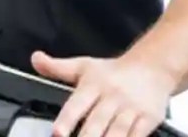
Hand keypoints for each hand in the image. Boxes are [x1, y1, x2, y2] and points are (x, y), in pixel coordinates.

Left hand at [31, 51, 173, 136]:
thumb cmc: (113, 72)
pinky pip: (138, 135)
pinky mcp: (148, 119)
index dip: (66, 120)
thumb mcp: (84, 66)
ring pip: (117, 132)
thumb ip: (57, 68)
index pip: (77, 104)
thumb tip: (35, 59)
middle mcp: (112, 96)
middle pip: (97, 122)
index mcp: (93, 84)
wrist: (152, 67)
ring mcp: (131, 108)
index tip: (58, 133)